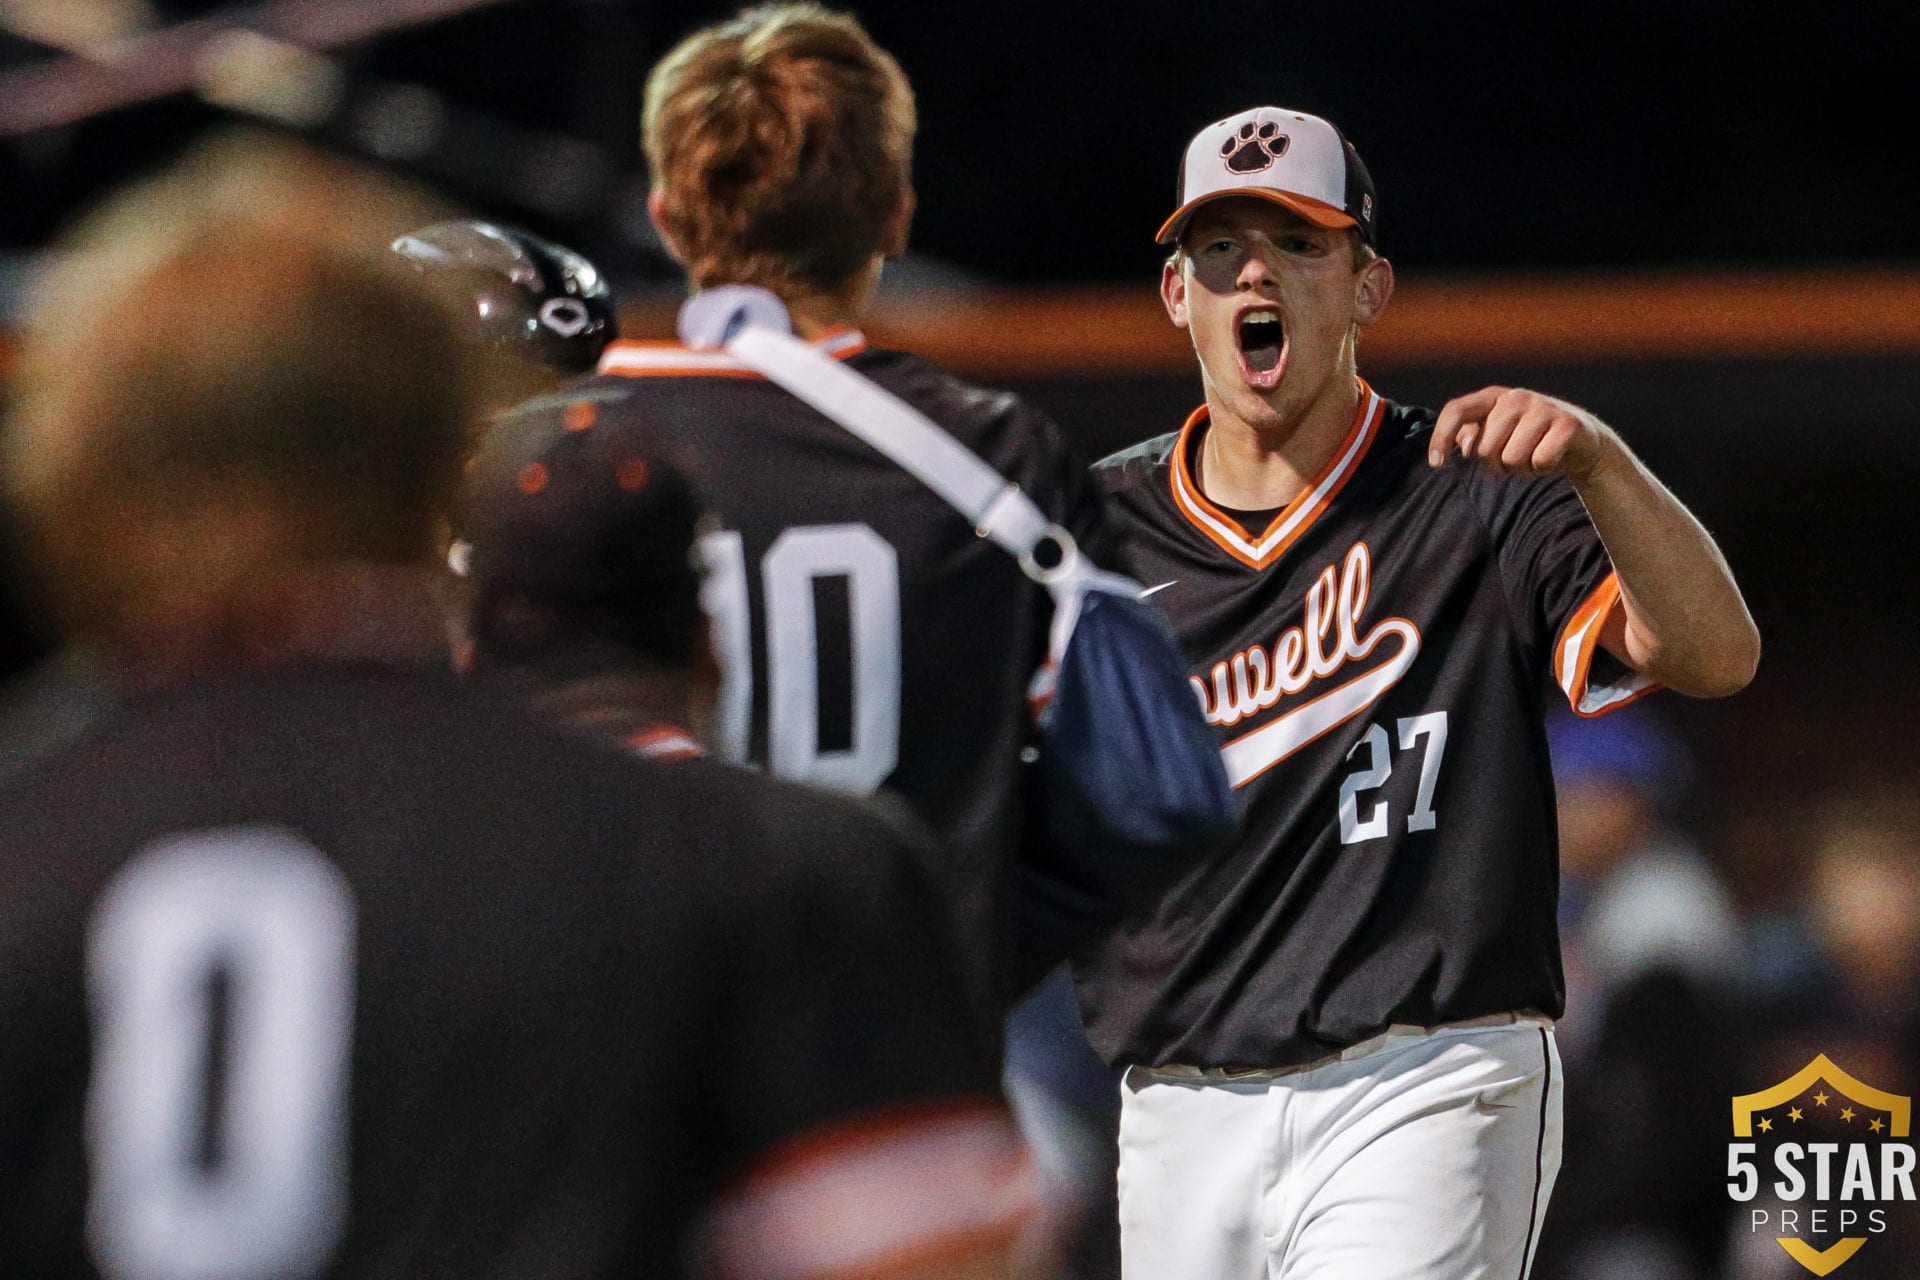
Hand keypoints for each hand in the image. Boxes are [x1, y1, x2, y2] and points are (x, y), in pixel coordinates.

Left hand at [1427, 386, 1611, 481]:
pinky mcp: (1567, 424)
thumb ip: (1471, 435)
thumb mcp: (1495, 434)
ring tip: (1532, 456)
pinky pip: (1540, 461)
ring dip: (1520, 468)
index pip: (1456, 410)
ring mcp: (1543, 408)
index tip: (1436, 464)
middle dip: (1496, 464)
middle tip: (1513, 457)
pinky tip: (1551, 457)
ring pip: (1512, 458)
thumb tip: (1464, 444)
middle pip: (1485, 449)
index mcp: (1493, 397)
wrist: (1579, 439)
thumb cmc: (1527, 438)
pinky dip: (1542, 468)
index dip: (1441, 437)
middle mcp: (1516, 397)